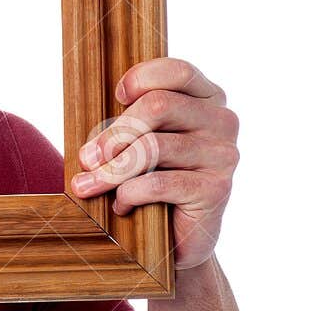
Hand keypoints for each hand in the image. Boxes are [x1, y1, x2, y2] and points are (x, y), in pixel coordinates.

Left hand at [68, 57, 239, 269]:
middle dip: (113, 132)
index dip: (141, 78)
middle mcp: (222, 122)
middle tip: (86, 158)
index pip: (178, 71)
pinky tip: (120, 205)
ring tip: (88, 186)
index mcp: (206, 98)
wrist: (177, 238)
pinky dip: (129, 194)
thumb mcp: (138, 142)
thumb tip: (89, 143)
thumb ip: (126, 123)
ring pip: (153, 146)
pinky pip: (158, 183)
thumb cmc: (151, 180)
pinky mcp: (217, 189)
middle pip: (159, 105)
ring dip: (110, 169)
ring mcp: (224, 155)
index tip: (114, 96)